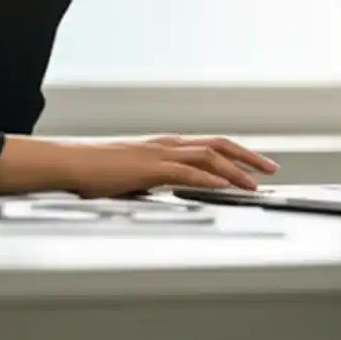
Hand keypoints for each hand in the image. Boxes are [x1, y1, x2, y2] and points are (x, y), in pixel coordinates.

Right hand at [59, 135, 280, 198]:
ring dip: (235, 169)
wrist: (70, 163)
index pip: (209, 145)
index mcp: (164, 146)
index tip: (254, 166)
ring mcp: (159, 154)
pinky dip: (208, 178)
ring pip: (208, 156)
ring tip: (253, 183)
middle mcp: (167, 145)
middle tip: (270, 170)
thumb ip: (153, 182)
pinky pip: (186, 172)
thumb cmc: (94, 171)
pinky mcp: (149, 168)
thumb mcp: (133, 177)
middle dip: (248, 157)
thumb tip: (167, 194)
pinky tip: (222, 186)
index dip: (236, 154)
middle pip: (218, 145)